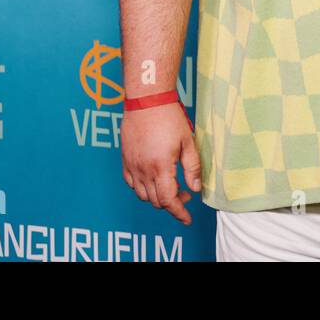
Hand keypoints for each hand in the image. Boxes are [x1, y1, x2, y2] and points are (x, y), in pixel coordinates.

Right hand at [121, 104, 201, 224]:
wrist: (146, 100)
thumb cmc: (169, 117)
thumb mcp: (188, 142)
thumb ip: (192, 168)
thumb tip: (195, 189)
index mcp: (161, 167)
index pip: (169, 200)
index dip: (179, 213)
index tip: (187, 219)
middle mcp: (143, 170)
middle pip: (155, 201)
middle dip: (172, 204)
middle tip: (185, 194)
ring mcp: (132, 166)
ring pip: (142, 195)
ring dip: (157, 197)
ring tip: (170, 185)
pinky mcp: (125, 159)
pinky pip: (131, 183)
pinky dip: (142, 188)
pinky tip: (153, 179)